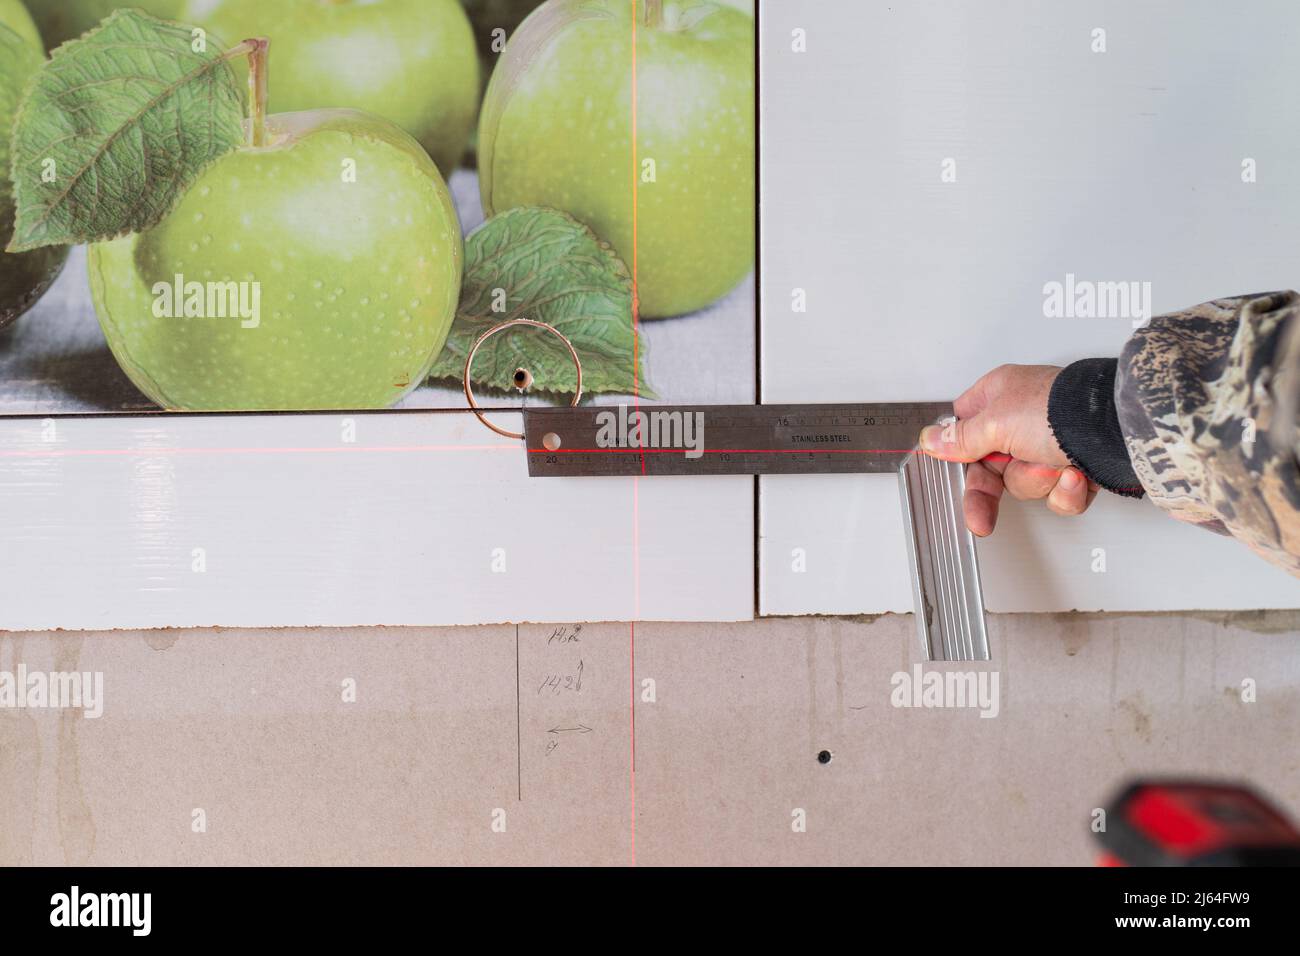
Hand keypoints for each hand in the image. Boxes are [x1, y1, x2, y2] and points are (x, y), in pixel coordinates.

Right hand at [918, 364, 1099, 535]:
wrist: (1119, 430)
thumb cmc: (1062, 411)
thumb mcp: (996, 423)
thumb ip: (960, 437)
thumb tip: (931, 439)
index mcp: (998, 397)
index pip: (963, 431)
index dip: (959, 456)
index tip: (955, 475)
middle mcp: (1022, 419)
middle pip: (992, 468)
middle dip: (998, 488)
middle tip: (982, 518)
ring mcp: (1050, 444)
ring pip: (1025, 484)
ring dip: (1038, 482)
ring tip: (1055, 465)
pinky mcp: (1076, 466)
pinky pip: (1057, 495)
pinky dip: (1066, 491)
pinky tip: (1074, 475)